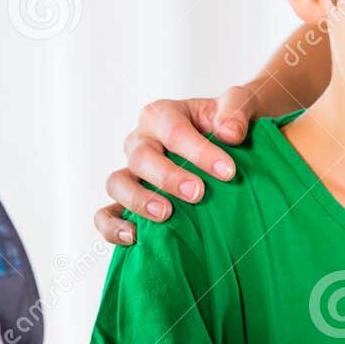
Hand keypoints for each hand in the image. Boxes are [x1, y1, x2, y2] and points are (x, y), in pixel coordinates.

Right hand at [95, 87, 254, 244]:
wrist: (224, 142)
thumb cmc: (227, 124)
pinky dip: (112, 227)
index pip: (174, 130)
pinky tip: (134, 237)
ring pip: (117, 183)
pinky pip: (106, 214)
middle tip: (197, 194)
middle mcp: (141, 141)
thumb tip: (229, 134)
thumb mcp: (239, 106)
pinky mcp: (126, 200)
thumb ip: (235, 112)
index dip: (199, 152)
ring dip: (139, 200)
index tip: (227, 172)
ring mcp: (131, 172)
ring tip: (165, 214)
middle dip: (168, 177)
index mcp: (162, 115)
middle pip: (141, 157)